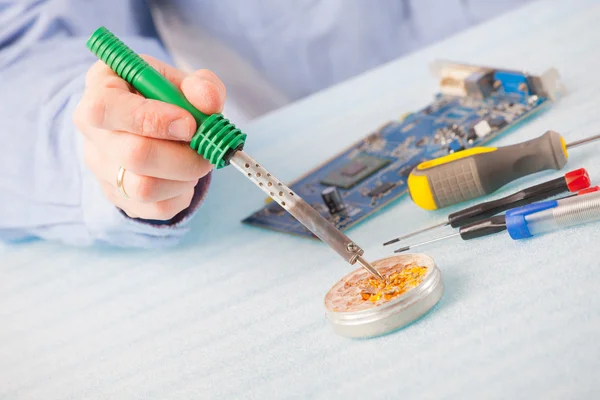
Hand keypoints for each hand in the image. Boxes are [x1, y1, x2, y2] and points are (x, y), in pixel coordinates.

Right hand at [74, 55, 225, 219]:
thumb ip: (201, 85)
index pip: (105, 109)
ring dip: (184, 178)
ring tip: (195, 162)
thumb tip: (209, 101)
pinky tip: (185, 177)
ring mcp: (102, 168)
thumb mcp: (183, 81)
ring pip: (144, 188)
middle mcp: (93, 132)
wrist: (154, 125)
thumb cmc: (165, 97)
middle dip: (183, 156)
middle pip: (133, 155)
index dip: (151, 119)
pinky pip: (156, 208)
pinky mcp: (118, 196)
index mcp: (100, 89)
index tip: (189, 124)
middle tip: (206, 149)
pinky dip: (182, 194)